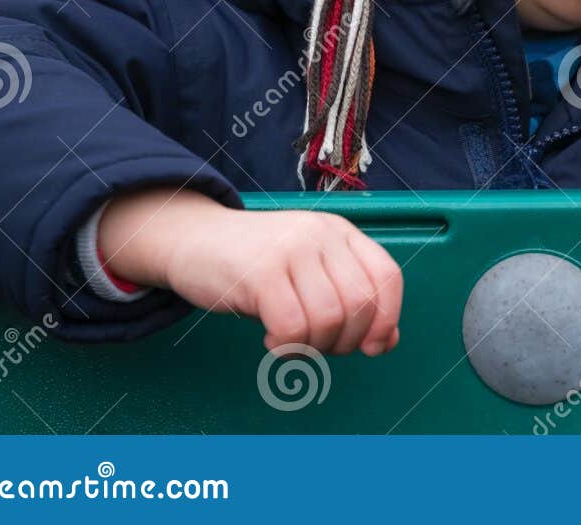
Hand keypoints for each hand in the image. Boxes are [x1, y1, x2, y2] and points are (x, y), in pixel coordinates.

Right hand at [98, 188, 402, 355]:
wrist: (192, 239)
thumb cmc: (256, 265)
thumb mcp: (311, 272)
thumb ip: (349, 300)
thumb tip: (387, 342)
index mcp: (342, 232)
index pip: (388, 276)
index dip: (386, 319)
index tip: (371, 347)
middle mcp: (322, 235)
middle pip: (361, 304)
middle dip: (346, 341)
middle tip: (318, 346)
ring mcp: (292, 250)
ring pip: (329, 319)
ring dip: (314, 347)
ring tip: (292, 342)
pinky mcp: (260, 272)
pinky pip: (292, 327)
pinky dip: (286, 347)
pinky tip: (271, 339)